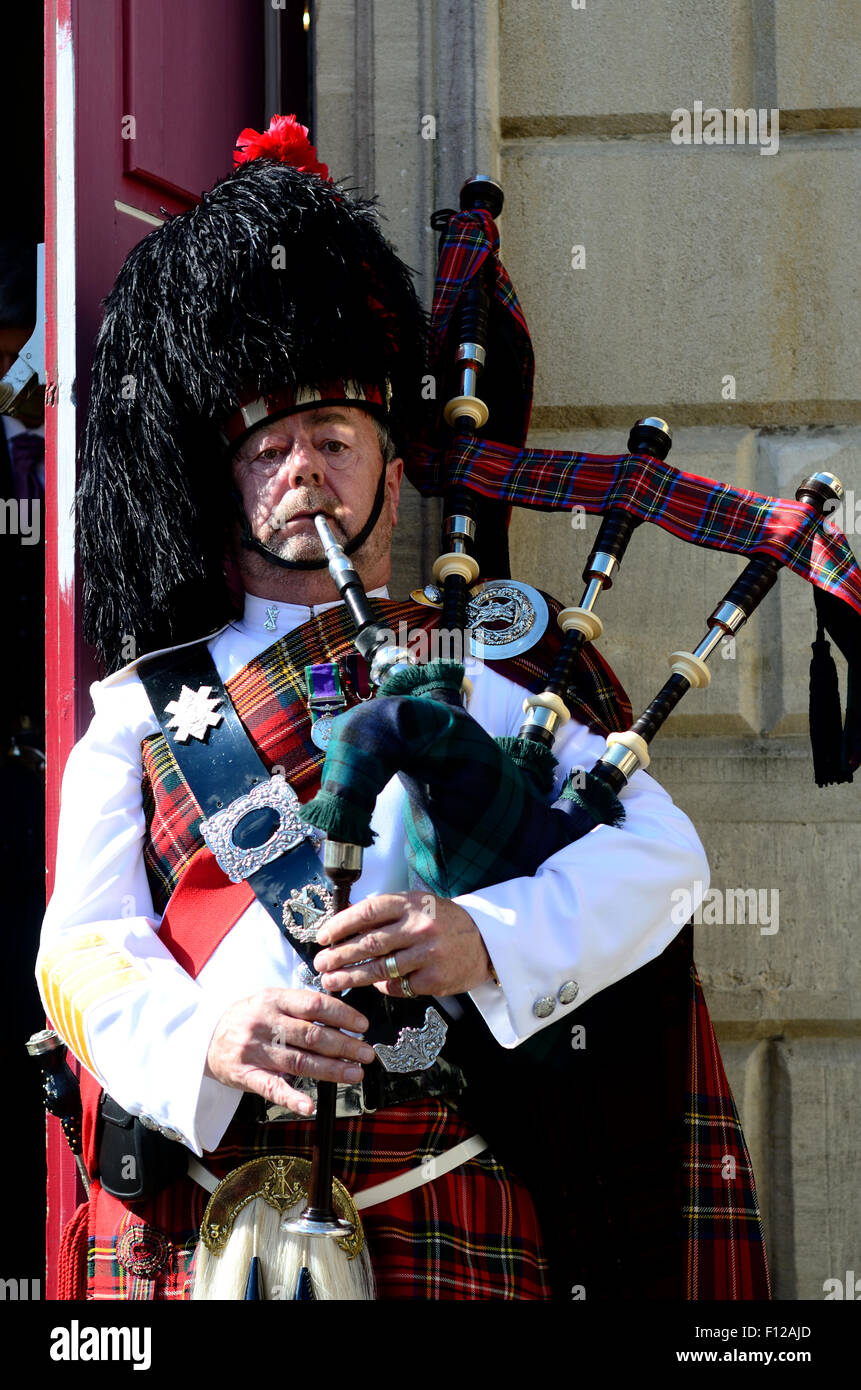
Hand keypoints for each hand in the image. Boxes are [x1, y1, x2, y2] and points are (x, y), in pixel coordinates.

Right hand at [204, 988, 375, 1115]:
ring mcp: (254, 1050)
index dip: (342, 1015)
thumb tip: (340, 1019)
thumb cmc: (245, 1017)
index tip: (362, 1025)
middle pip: (312, 1035)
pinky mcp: (244, 1074)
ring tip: (355, 1073)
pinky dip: (292, 1098)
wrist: (202, 1036)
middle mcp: (264, 1023)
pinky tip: (309, 1106)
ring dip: (331, 1069)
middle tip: (366, 1053)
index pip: (315, 1005)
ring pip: (299, 1061)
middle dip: (344, 1045)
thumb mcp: (269, 1000)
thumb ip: (299, 1007)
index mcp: (273, 999)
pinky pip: (271, 1088)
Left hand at [313, 892, 493, 998]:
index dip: (341, 924)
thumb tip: (344, 925)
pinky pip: (398, 986)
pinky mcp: (434, 979)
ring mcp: (428, 954)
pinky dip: (381, 986)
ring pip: (379, 969)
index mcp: (411, 904)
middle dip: (339, 955)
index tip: (322, 937)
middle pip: (369, 943)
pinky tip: (371, 985)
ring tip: (332, 980)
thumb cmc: (443, 921)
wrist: (485, 941)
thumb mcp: (418, 905)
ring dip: (351, 977)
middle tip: (320, 964)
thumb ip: (387, 912)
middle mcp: (419, 927)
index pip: (368, 912)